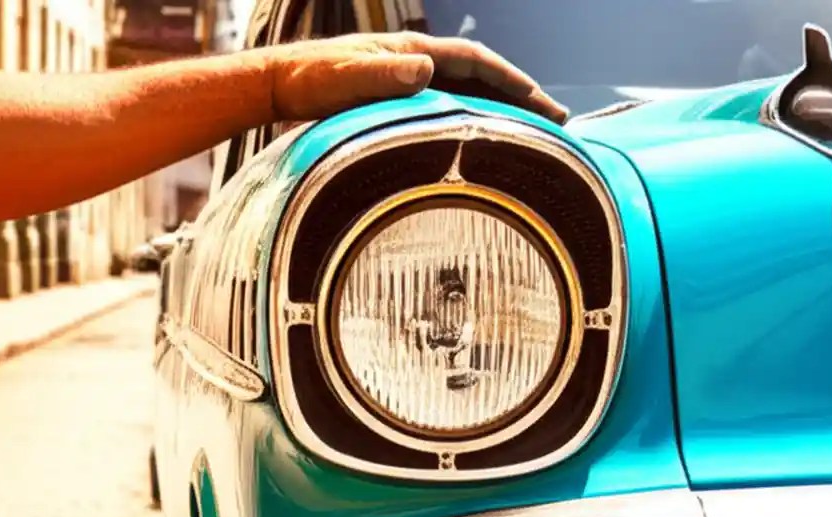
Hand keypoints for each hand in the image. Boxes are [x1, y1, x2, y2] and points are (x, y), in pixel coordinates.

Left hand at [258, 32, 568, 123]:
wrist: (274, 86)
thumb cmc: (306, 81)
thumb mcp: (345, 77)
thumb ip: (384, 75)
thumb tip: (428, 70)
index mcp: (411, 53)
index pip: (476, 63)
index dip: (514, 81)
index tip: (544, 104)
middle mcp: (415, 64)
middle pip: (480, 80)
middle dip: (520, 98)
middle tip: (557, 123)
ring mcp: (406, 83)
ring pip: (467, 96)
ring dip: (500, 113)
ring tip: (533, 138)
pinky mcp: (394, 105)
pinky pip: (445, 113)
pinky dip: (471, 125)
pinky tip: (481, 149)